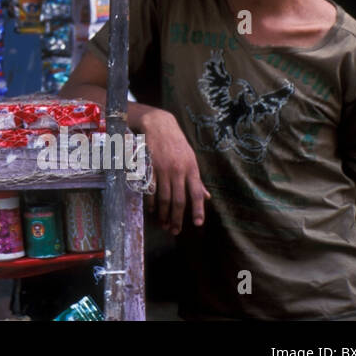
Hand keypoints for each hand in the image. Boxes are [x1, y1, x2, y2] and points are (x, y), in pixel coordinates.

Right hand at [133, 105, 210, 234]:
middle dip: (176, 218)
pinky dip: (151, 202)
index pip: (196, 193)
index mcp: (191, 169)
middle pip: (178, 200)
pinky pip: (150, 189)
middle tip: (174, 230)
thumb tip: (206, 197)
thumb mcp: (191, 159)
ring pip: (164, 197)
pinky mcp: (149, 167)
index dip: (197, 210)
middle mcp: (178, 170)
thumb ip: (197, 180)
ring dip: (163, 214)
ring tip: (163, 224)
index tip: (197, 224)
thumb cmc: (176, 143)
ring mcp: (163, 169)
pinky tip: (151, 210)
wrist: (159, 124)